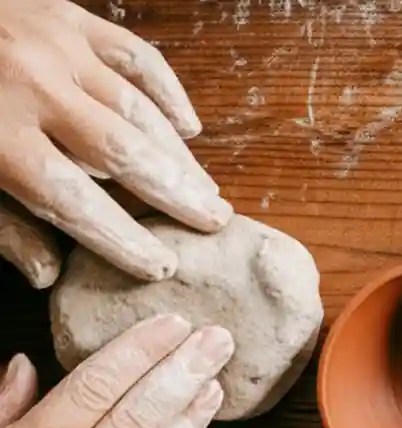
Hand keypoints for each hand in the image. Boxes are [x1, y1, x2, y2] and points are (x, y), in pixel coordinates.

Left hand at [0, 0, 231, 286]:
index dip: (122, 239)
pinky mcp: (68, 16)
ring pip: (137, 108)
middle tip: (214, 223)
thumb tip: (47, 273)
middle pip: (121, 153)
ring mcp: (56, 47)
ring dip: (177, 154)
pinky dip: (168, 93)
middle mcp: (32, 88)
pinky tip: (187, 126)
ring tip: (204, 189)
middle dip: (174, 194)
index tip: (161, 266)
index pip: (74, 201)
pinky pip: (136, 56)